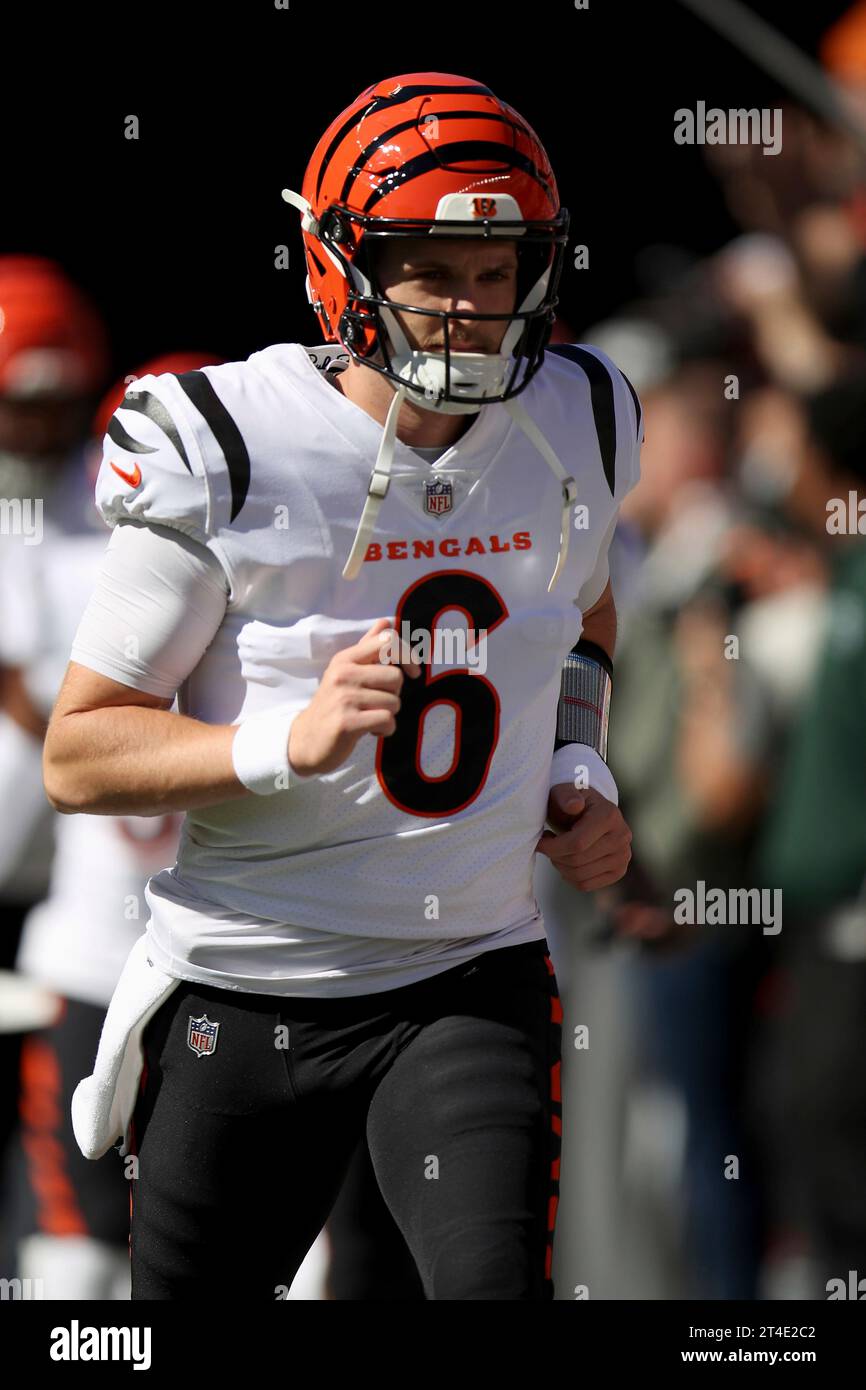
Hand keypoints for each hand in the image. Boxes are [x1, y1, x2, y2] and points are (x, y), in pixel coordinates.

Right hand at [288, 617, 421, 776]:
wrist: (307, 740)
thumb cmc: (333, 705)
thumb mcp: (345, 672)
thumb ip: (367, 648)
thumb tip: (386, 622)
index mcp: (345, 659)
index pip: (386, 641)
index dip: (407, 655)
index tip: (412, 672)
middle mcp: (343, 674)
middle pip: (395, 676)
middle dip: (394, 694)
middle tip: (377, 703)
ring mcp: (344, 697)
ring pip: (394, 702)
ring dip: (388, 715)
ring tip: (369, 718)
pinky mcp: (347, 722)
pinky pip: (387, 720)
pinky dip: (385, 730)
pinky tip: (371, 731)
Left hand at [536, 783, 631, 890]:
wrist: (587, 812)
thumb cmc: (569, 801)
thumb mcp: (563, 792)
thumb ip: (565, 795)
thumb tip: (574, 805)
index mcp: (610, 815)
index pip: (577, 843)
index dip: (552, 847)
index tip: (539, 842)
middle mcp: (622, 836)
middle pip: (578, 860)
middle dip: (555, 856)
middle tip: (547, 845)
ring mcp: (623, 856)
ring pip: (580, 875)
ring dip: (560, 866)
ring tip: (556, 851)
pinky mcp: (618, 871)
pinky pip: (586, 885)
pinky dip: (569, 877)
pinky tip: (566, 861)